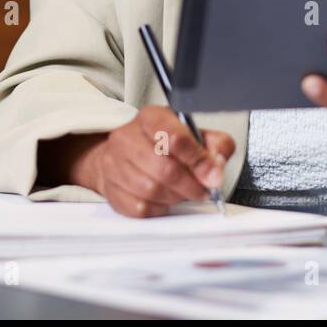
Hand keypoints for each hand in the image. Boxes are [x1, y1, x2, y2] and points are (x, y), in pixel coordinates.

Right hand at [68, 106, 233, 217]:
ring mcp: (114, 164)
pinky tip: (164, 199)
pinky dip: (158, 208)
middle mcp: (127, 137)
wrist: (124, 154)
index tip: (211, 174)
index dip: (198, 160)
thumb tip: (215, 171)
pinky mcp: (111, 189)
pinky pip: (140, 208)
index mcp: (151, 117)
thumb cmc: (162, 144)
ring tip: (182, 192)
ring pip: (151, 190)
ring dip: (175, 197)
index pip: (174, 137)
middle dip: (190, 185)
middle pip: (164, 169)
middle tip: (201, 189)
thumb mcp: (195, 133)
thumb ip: (216, 146)